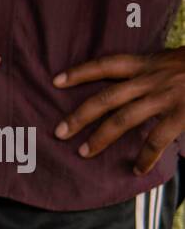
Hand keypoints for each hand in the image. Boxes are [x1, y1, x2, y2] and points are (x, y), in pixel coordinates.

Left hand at [53, 47, 184, 174]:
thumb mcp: (175, 60)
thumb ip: (153, 71)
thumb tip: (132, 87)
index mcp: (150, 63)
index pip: (107, 64)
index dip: (80, 72)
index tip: (55, 81)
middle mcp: (153, 78)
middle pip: (106, 97)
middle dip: (80, 115)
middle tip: (59, 132)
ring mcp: (166, 96)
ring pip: (123, 119)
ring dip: (101, 137)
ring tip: (84, 152)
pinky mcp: (182, 113)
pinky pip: (157, 139)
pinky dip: (145, 156)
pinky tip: (136, 168)